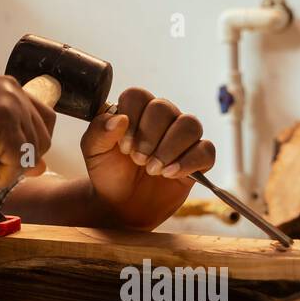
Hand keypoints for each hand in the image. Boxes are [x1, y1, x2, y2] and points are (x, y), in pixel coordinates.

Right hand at [0, 75, 55, 187]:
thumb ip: (10, 142)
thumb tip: (41, 167)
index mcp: (7, 87)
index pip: (44, 119)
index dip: (31, 144)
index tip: (7, 157)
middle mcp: (12, 90)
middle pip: (43, 139)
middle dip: (20, 160)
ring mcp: (9, 104)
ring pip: (31, 153)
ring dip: (8, 170)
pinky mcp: (2, 123)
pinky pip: (17, 163)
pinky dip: (0, 176)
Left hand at [80, 87, 214, 229]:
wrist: (121, 205)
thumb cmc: (109, 172)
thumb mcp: (93, 152)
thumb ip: (99, 131)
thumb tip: (119, 118)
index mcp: (135, 111)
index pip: (138, 96)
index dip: (131, 118)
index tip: (123, 146)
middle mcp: (162, 118)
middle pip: (164, 108)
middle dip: (149, 137)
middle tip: (137, 159)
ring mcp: (182, 137)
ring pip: (190, 124)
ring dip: (170, 148)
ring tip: (153, 169)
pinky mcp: (198, 158)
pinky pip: (206, 150)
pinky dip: (189, 162)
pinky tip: (170, 174)